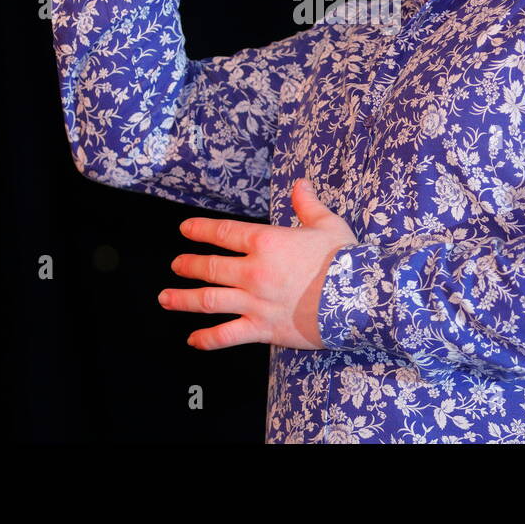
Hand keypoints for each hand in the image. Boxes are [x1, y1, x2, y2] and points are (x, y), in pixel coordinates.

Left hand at [159, 179, 358, 349]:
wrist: (358, 298)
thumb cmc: (344, 260)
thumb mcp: (327, 224)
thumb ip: (307, 204)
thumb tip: (300, 184)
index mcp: (266, 242)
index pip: (223, 233)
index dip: (200, 230)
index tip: (185, 230)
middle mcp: (253, 272)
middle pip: (210, 267)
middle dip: (189, 265)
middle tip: (176, 264)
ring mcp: (254, 302)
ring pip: (208, 300)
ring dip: (183, 299)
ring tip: (165, 298)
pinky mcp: (262, 329)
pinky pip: (227, 335)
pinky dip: (207, 339)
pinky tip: (193, 339)